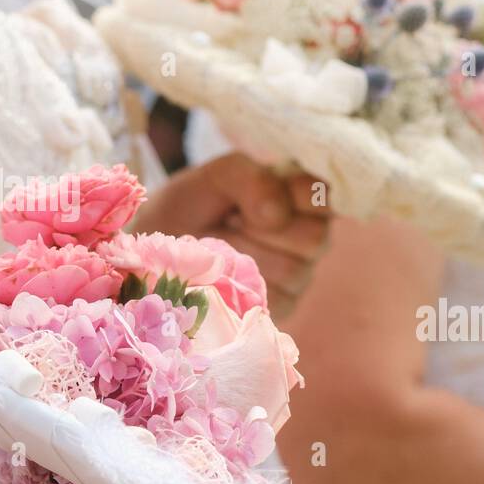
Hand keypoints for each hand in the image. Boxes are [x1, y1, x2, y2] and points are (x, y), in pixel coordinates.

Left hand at [136, 152, 331, 320]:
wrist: (158, 247)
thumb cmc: (191, 205)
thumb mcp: (216, 177)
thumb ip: (251, 179)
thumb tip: (277, 215)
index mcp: (299, 196)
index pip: (325, 196)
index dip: (298, 196)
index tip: (262, 197)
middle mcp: (307, 235)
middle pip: (315, 238)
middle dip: (265, 230)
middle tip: (233, 221)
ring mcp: (299, 274)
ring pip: (294, 270)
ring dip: (249, 256)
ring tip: (224, 246)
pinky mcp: (282, 306)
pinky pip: (277, 299)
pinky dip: (243, 285)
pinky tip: (226, 274)